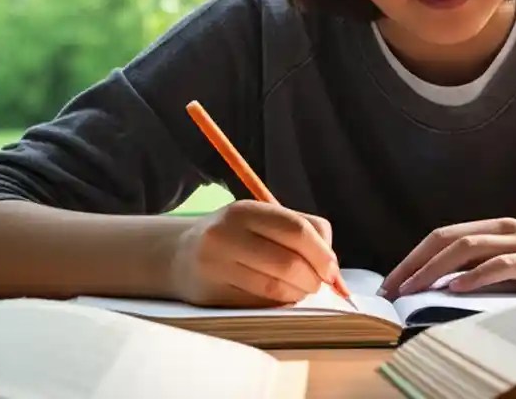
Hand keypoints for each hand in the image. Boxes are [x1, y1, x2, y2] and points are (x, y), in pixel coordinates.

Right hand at [168, 200, 337, 306]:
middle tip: (318, 284)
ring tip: (299, 290)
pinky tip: (278, 297)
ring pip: (275, 288)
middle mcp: (227, 235)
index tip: (332, 270)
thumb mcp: (263, 220)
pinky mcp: (211, 293)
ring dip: (297, 294)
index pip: (297, 230)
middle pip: (289, 263)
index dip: (322, 254)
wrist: (180, 254)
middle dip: (313, 279)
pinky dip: (278, 304)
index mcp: (246, 210)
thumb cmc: (236, 236)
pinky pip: (258, 304)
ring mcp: (216, 265)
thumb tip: (336, 273)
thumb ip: (304, 233)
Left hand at [380, 218, 515, 297]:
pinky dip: (474, 276)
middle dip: (412, 264)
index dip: (413, 257)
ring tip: (411, 291)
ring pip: (466, 249)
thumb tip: (448, 288)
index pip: (443, 236)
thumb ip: (491, 268)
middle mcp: (506, 229)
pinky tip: (456, 290)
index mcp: (497, 228)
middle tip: (389, 290)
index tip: (391, 283)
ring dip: (433, 270)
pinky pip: (501, 265)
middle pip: (445, 239)